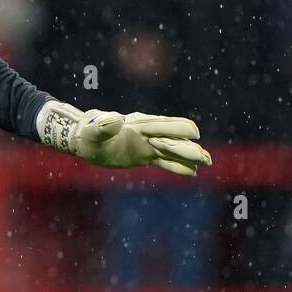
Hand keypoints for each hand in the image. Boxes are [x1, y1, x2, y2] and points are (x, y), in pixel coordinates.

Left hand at [37, 101, 211, 175]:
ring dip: (189, 156)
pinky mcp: (143, 155)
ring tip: (207, 163)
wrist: (84, 137)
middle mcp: (146, 133)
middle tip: (206, 158)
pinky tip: (192, 172)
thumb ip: (104, 125)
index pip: (162, 126)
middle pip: (172, 139)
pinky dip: (177, 166)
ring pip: (172, 149)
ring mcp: (146, 144)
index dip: (178, 129)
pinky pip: (164, 161)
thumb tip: (116, 119)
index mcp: (138, 125)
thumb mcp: (93, 130)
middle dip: (189, 148)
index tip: (193, 134)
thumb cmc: (87, 133)